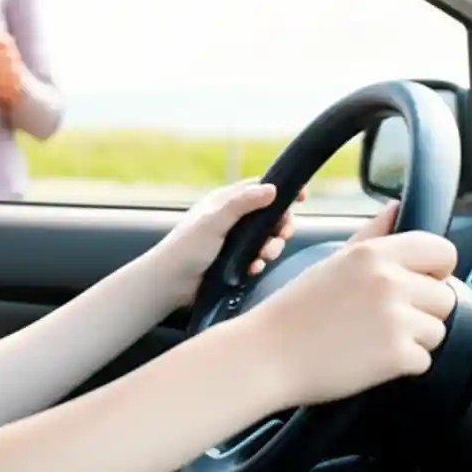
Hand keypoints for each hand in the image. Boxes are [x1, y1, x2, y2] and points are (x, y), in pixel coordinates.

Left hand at [147, 179, 305, 307]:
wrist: (170, 283)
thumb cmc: (185, 248)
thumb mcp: (214, 222)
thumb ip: (241, 204)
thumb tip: (272, 188)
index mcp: (225, 202)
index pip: (258, 188)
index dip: (281, 190)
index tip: (301, 197)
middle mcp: (231, 218)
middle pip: (269, 215)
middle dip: (280, 226)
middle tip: (281, 236)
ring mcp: (234, 240)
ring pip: (266, 239)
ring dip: (271, 247)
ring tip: (264, 256)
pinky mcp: (235, 261)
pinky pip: (257, 259)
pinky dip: (259, 263)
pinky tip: (253, 269)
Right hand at [248, 200, 457, 407]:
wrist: (268, 354)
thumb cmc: (297, 310)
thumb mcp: (333, 262)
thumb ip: (372, 234)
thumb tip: (396, 208)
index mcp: (374, 254)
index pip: (443, 251)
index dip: (435, 271)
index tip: (417, 283)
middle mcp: (389, 281)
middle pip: (444, 296)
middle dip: (421, 311)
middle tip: (382, 318)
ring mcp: (396, 319)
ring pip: (437, 330)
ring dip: (413, 339)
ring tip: (372, 338)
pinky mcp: (398, 355)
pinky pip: (424, 361)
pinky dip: (401, 365)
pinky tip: (369, 358)